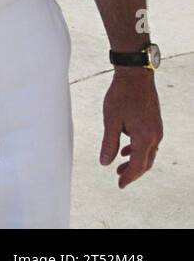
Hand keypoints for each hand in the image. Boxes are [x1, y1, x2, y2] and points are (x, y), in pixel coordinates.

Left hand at [100, 68, 162, 187]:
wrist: (135, 76)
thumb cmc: (121, 96)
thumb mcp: (110, 121)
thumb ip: (109, 143)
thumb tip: (105, 163)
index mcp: (144, 138)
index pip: (138, 165)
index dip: (128, 177)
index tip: (119, 185)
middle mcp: (155, 136)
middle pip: (145, 162)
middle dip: (132, 172)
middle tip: (119, 178)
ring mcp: (156, 129)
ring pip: (148, 153)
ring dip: (135, 161)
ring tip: (120, 166)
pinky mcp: (154, 123)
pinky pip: (148, 143)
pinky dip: (138, 150)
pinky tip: (126, 150)